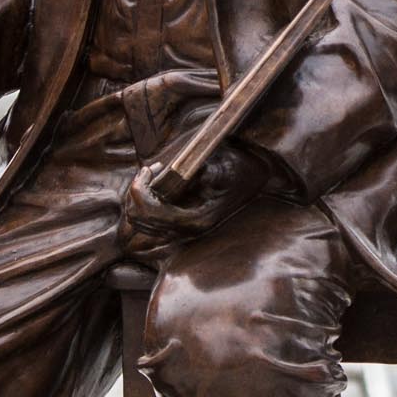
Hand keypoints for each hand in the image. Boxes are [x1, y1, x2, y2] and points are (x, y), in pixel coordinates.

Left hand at [118, 142, 273, 260]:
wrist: (261, 179)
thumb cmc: (243, 169)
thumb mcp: (225, 166)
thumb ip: (200, 171)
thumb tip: (173, 171)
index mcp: (195, 220)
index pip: (152, 213)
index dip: (140, 191)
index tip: (148, 168)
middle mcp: (187, 231)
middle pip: (140, 221)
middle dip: (135, 193)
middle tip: (149, 169)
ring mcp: (183, 230)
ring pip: (141, 222)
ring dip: (138, 198)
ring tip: (152, 174)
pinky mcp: (180, 224)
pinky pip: (150, 220)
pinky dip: (145, 202)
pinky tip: (157, 182)